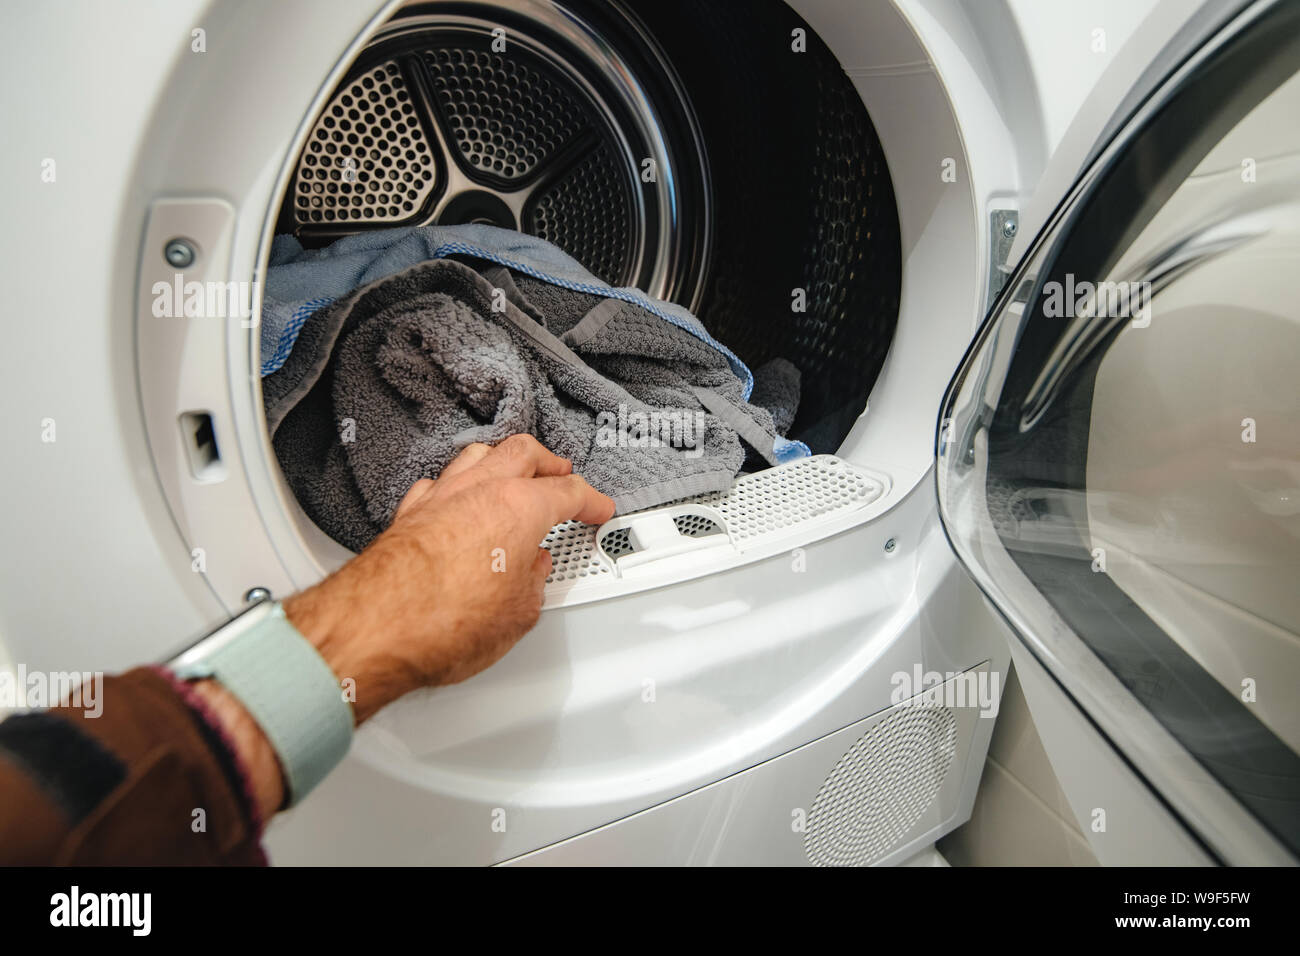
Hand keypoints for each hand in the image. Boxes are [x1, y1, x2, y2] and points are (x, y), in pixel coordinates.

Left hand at [283, 434, 614, 721]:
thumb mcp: (519, 615)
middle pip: (522, 453)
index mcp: (519, 508)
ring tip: (513, 472)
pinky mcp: (407, 513)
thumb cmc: (443, 621)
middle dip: (548, 462)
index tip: (598, 508)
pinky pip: (438, 481)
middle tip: (562, 474)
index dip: (591, 501)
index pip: (568, 492)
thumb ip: (532, 582)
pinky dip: (457, 483)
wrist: (376, 628)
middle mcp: (479, 490)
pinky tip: (457, 495)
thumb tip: (531, 571)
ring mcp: (439, 497)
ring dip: (502, 460)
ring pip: (478, 454)